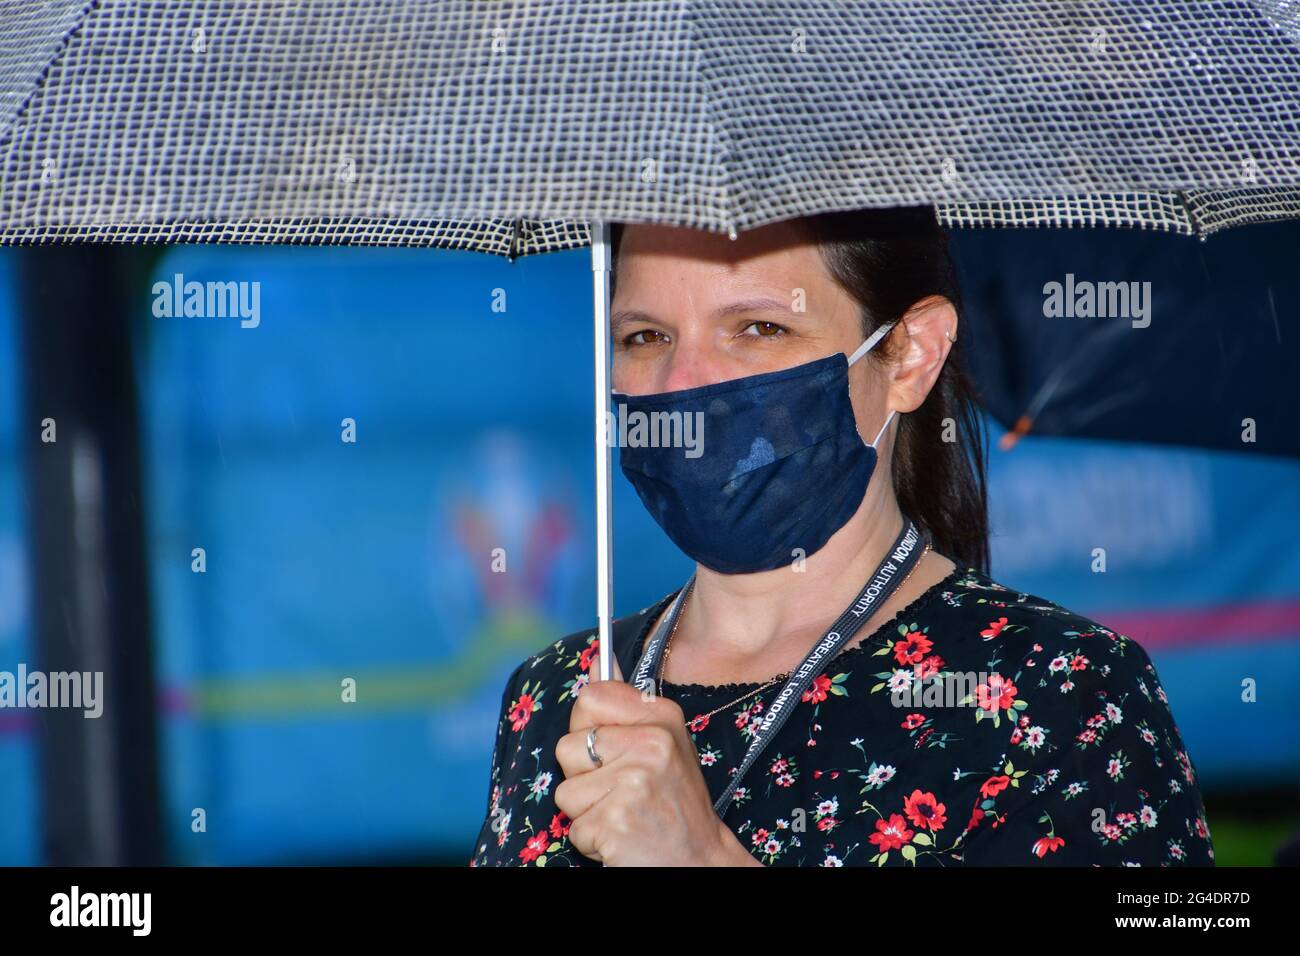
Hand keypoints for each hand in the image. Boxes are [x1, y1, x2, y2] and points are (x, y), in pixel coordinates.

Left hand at [554, 650, 759, 865]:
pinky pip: (575, 827)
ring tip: (623, 814)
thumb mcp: (660, 742)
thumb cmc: (674, 803)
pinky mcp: (618, 821)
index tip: (612, 751)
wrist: (700, 861)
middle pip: (567, 746)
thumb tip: (597, 658)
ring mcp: (636, 782)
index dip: (588, 730)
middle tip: (621, 791)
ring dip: (587, 812)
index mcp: (662, 716)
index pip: (589, 698)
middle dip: (582, 776)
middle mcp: (652, 743)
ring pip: (565, 791)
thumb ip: (623, 702)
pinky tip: (624, 836)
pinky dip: (593, 840)